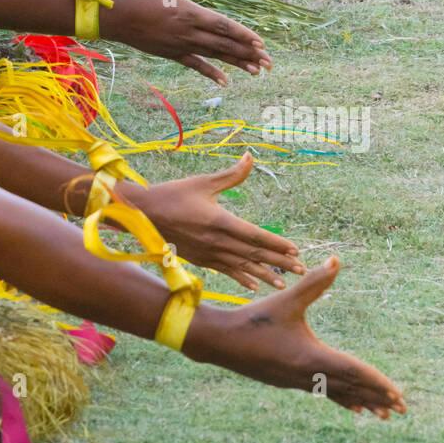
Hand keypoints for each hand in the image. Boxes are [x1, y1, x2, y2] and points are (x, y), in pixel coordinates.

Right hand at [103, 0, 272, 85]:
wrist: (111, 17)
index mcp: (188, 12)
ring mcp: (179, 45)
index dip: (243, 34)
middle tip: (268, 61)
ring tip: (256, 70)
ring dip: (235, 62)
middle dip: (247, 53)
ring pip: (214, 55)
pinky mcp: (171, 53)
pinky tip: (225, 81)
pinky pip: (195, 64)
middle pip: (223, 44)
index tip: (260, 42)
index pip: (222, 25)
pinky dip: (211, 72)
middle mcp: (187, 32)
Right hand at [141, 152, 303, 289]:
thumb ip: (231, 175)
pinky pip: (225, 271)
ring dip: (263, 274)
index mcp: (219, 221)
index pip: (255, 235)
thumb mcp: (203, 182)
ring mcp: (208, 253)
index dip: (276, 243)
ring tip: (282, 283)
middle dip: (278, 262)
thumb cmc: (173, 194)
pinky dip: (241, 277)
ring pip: (242, 266)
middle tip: (300, 270)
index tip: (294, 249)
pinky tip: (253, 285)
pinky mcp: (200, 259)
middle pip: (253, 253)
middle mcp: (216, 241)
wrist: (143, 214)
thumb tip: (250, 157)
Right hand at [183, 257, 406, 417]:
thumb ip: (315, 283)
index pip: (353, 371)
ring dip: (361, 401)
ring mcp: (297, 382)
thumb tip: (336, 260)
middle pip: (350, 388)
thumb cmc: (253, 319)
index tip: (396, 395)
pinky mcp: (289, 382)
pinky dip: (341, 398)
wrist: (220, 341)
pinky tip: (350, 405)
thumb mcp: (287, 299)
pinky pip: (323, 393)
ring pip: (337, 394)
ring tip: (381, 414)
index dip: (377, 382)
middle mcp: (307, 375)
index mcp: (310, 357)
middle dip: (376, 398)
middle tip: (400, 409)